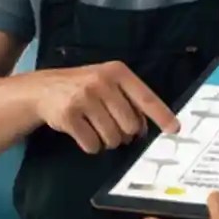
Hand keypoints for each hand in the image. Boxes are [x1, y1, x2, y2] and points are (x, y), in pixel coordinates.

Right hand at [34, 61, 179, 153]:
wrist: (44, 89)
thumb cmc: (84, 87)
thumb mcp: (107, 82)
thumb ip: (129, 99)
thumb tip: (145, 129)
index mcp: (117, 72)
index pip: (146, 98)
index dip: (162, 116)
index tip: (175, 129)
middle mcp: (102, 82)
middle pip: (130, 125)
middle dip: (124, 134)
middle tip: (112, 126)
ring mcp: (84, 98)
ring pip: (112, 138)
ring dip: (107, 141)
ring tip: (96, 128)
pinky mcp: (69, 115)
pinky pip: (92, 145)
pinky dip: (91, 146)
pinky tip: (83, 133)